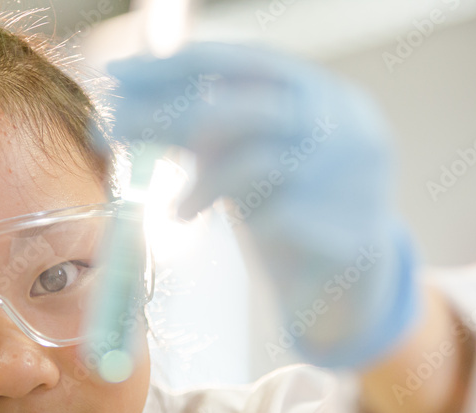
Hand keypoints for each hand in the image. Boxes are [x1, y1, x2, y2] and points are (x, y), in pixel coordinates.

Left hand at [104, 42, 420, 367]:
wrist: (348, 287)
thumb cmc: (289, 210)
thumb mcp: (247, 158)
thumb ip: (204, 127)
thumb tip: (126, 93)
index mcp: (327, 94)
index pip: (246, 61)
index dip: (178, 65)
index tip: (119, 75)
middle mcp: (350, 128)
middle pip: (247, 107)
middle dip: (170, 116)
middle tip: (116, 130)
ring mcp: (359, 181)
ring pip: (259, 163)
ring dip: (203, 184)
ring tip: (176, 211)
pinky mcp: (355, 235)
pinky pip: (281, 219)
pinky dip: (248, 223)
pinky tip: (232, 236)